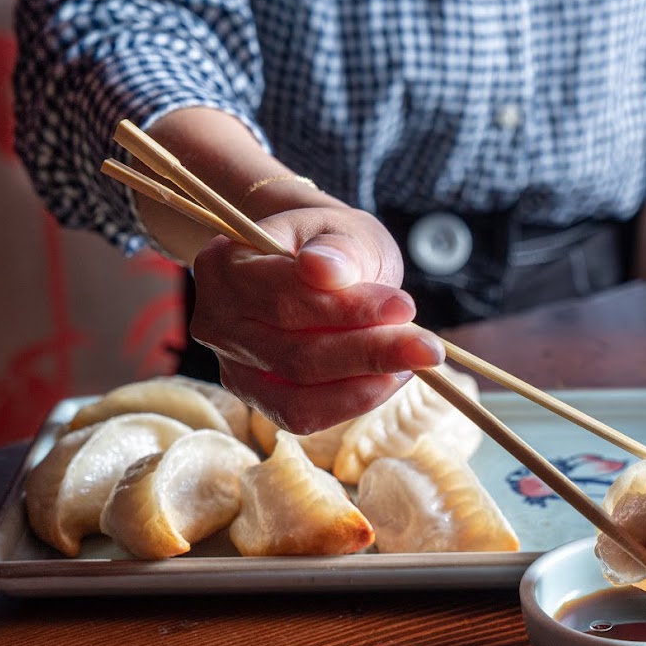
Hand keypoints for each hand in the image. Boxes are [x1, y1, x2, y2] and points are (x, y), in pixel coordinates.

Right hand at [191, 205, 444, 433]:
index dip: (347, 308)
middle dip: (369, 352)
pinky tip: (389, 378)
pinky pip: (301, 415)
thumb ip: (337, 248)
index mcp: (226, 264)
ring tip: (415, 360)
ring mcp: (232, 364)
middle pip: (293, 352)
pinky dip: (351, 401)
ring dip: (365, 382)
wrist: (314, 261)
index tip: (405, 308)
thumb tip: (322, 269)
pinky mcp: (256, 396)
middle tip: (428, 347)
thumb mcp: (342, 229)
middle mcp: (216, 320)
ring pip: (297, 392)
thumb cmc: (330, 244)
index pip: (285, 296)